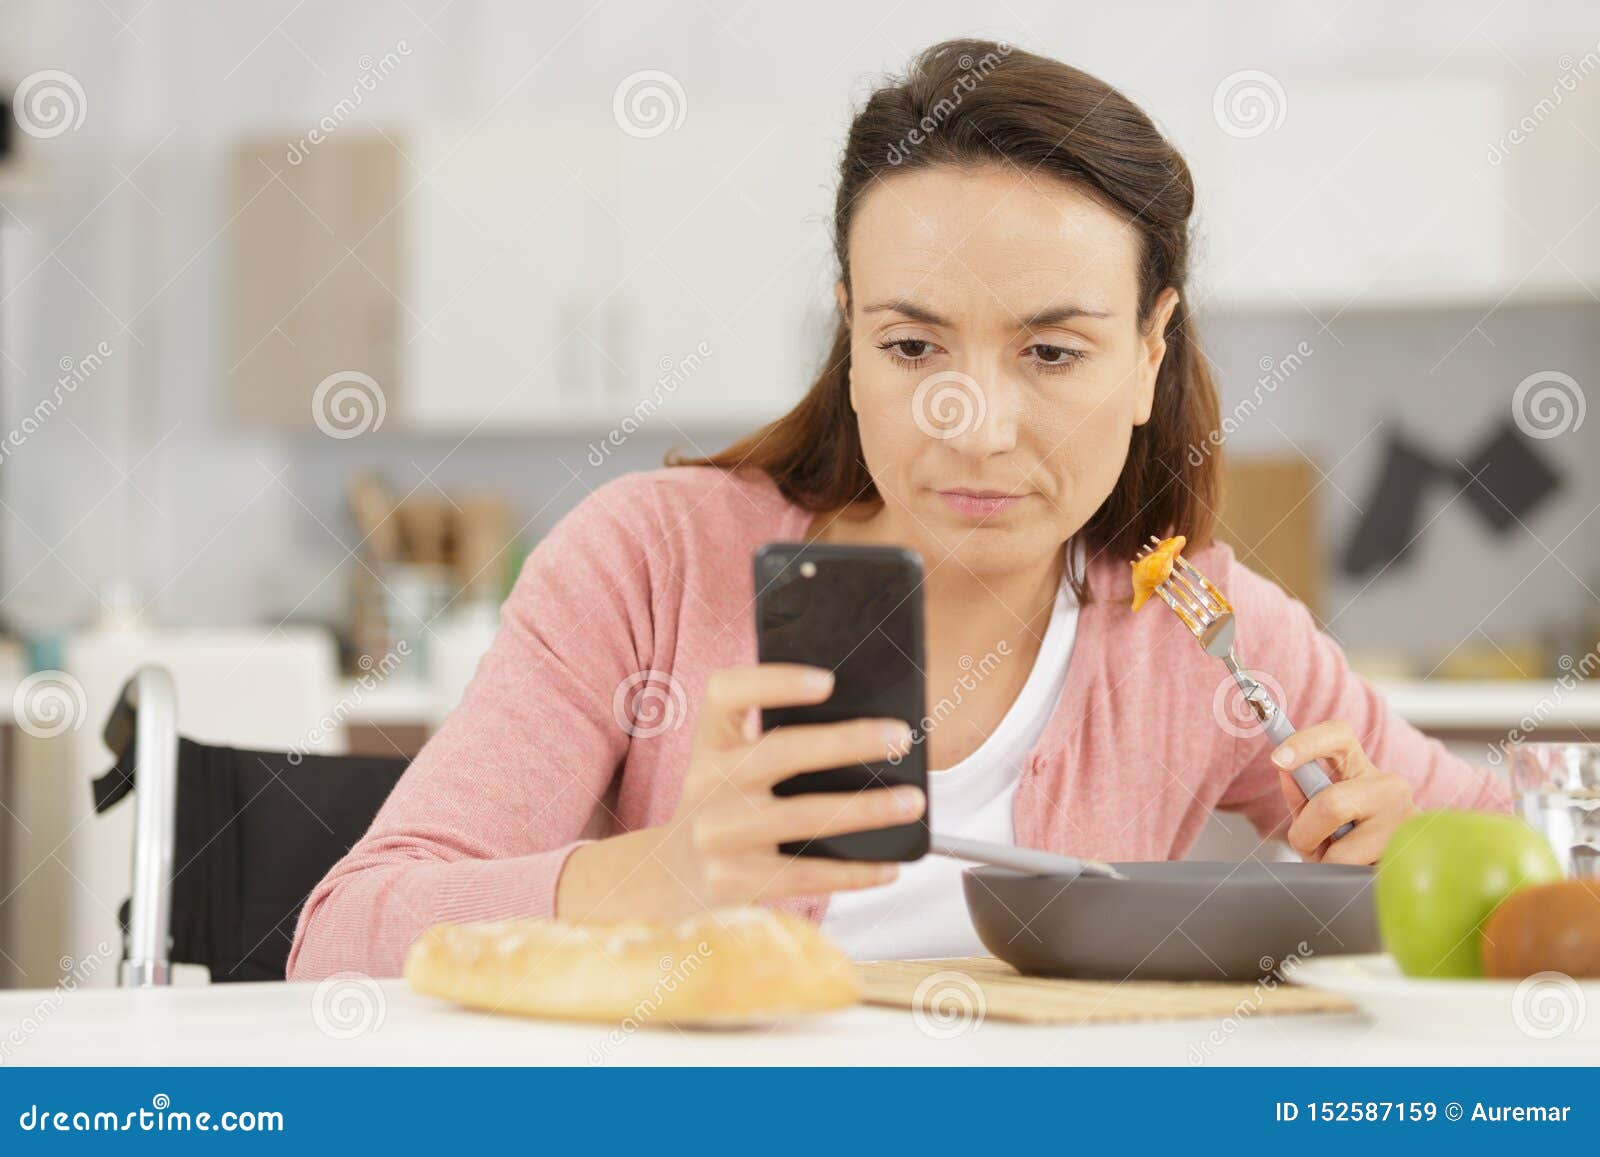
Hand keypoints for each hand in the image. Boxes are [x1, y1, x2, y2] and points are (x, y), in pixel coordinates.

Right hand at [559, 663, 923, 922]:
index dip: (775, 681)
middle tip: (899, 736)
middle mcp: (707, 784)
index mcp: (709, 745)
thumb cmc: (720, 811)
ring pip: (802, 816)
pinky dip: (854, 871)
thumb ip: (771, 748)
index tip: (828, 680)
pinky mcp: (733, 883)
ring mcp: (718, 836)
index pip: (725, 693)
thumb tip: (868, 732)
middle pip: (779, 751)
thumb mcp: (724, 770)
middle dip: (847, 741)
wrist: (666, 881)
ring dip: (866, 809)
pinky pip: (806, 875)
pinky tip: (888, 865)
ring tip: (912, 801)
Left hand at [1270, 720, 1417, 865]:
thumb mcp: (1317, 814)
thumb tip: (1286, 771)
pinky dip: (1345, 877)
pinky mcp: (1411, 855)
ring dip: (1326, 862)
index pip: (1337, 735)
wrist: (1398, 865)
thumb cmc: (1347, 836)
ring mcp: (1405, 819)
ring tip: (1339, 860)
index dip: (1306, 742)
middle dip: (1305, 834)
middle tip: (1306, 845)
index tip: (1278, 759)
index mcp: (1358, 767)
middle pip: (1331, 804)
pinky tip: (1359, 869)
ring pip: (1343, 851)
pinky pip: (1360, 873)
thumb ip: (1300, 795)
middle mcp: (1388, 786)